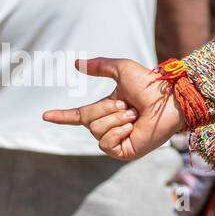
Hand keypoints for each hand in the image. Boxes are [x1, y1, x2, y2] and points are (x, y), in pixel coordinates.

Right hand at [43, 57, 182, 160]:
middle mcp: (111, 125)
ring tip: (135, 115)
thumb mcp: (122, 70)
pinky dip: (118, 132)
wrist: (169, 100)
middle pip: (88, 121)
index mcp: (108, 109)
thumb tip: (76, 63)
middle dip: (106, 109)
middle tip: (129, 105)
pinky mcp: (124, 152)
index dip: (63, 116)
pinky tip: (132, 128)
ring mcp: (117, 140)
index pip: (80, 115)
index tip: (45, 115)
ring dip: (115, 119)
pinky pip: (105, 144)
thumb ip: (100, 66)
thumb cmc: (150, 84)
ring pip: (96, 131)